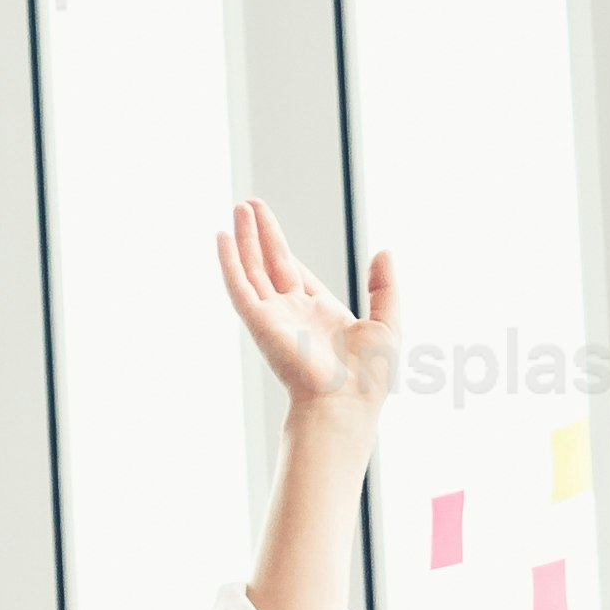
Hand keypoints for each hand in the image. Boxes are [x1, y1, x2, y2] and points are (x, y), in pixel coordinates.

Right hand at [213, 199, 400, 421]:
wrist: (345, 405)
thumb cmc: (369, 377)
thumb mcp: (387, 322)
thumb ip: (385, 286)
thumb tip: (384, 251)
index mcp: (320, 315)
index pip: (295, 274)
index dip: (282, 250)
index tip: (269, 227)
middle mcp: (292, 315)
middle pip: (270, 265)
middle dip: (260, 235)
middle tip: (248, 205)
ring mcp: (274, 317)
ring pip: (253, 269)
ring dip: (244, 239)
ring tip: (238, 208)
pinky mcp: (259, 323)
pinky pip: (239, 286)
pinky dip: (229, 261)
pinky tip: (222, 238)